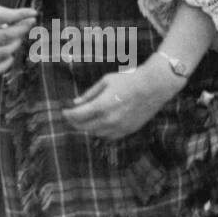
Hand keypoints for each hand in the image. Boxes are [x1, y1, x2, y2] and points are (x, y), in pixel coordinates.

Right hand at [0, 0, 37, 72]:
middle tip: (29, 23)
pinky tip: (10, 53)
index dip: (20, 15)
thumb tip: (30, 18)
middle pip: (5, 36)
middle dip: (22, 28)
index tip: (33, 13)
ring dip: (17, 42)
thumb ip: (4, 14)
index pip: (2, 17)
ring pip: (4, 52)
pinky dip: (8, 61)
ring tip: (18, 35)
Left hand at [62, 59, 182, 140]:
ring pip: (96, 133)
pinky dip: (101, 132)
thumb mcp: (106, 81)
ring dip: (88, 127)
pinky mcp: (127, 131)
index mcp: (101, 106)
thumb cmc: (129, 80)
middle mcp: (109, 120)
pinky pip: (109, 136)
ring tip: (85, 120)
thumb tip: (76, 103)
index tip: (64, 111)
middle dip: (75, 122)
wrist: (153, 86)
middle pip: (84, 127)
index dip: (68, 114)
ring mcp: (119, 127)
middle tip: (71, 117)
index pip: (77, 116)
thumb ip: (90, 94)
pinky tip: (100, 124)